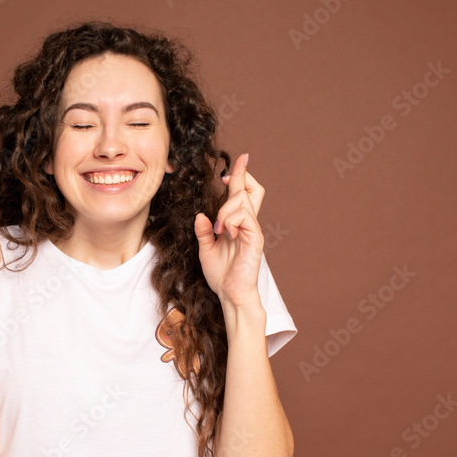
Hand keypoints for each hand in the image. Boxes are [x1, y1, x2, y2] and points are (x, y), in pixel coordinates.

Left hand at [194, 153, 264, 309]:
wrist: (230, 294)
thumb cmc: (221, 275)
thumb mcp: (205, 249)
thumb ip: (203, 231)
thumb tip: (200, 215)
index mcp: (237, 224)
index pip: (243, 194)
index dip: (240, 176)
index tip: (238, 162)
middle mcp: (247, 223)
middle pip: (251, 189)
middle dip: (239, 177)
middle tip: (225, 177)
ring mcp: (253, 229)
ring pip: (242, 201)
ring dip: (225, 209)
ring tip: (218, 229)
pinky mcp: (255, 237)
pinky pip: (244, 216)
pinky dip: (231, 220)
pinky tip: (225, 233)